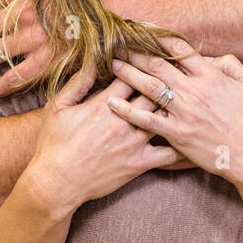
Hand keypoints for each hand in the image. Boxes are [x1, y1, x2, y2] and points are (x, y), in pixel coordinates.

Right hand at [25, 63, 179, 213]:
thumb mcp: (59, 107)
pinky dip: (180, 145)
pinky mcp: (140, 163)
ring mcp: (134, 142)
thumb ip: (78, 83)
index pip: (132, 74)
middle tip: (176, 75)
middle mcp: (124, 120)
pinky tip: (188, 137)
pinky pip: (169, 154)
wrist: (57, 183)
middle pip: (154, 92)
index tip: (148, 59)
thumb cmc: (54, 144)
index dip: (141, 64)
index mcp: (105, 104)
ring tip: (186, 100)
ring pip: (165, 117)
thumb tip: (92, 60)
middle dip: (164, 81)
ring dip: (175, 108)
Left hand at [107, 37, 242, 187]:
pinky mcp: (176, 133)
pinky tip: (111, 102)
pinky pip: (146, 120)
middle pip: (157, 64)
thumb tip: (212, 57)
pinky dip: (127, 110)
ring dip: (128, 73)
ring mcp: (183, 112)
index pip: (179, 48)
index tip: (143, 27)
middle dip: (136, 50)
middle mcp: (194, 91)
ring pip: (148, 87)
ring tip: (113, 63)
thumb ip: (231, 65)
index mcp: (211, 76)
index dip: (158, 34)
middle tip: (118, 41)